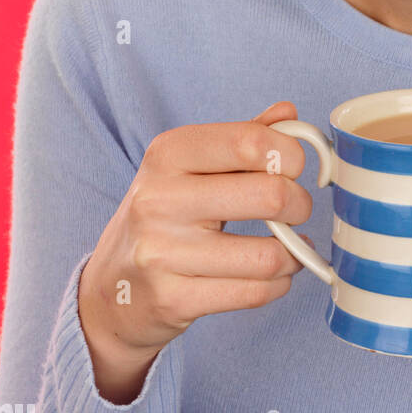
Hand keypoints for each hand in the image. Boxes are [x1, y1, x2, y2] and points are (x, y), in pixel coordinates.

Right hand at [78, 101, 315, 391]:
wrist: (111, 286)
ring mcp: (162, 253)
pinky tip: (274, 274)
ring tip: (290, 247)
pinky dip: (279, 283)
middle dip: (300, 204)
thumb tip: (289, 113)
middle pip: (270, 196)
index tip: (295, 167)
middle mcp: (159, 200)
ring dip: (294, 252)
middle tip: (296, 210)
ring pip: (268, 255)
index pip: (251, 142)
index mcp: (168, 154)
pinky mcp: (173, 299)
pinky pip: (254, 292)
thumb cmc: (164, 214)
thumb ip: (243, 137)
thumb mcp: (191, 164)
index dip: (291, 154)